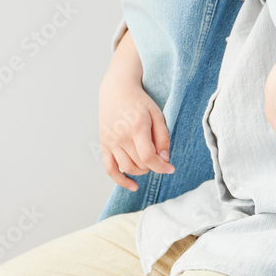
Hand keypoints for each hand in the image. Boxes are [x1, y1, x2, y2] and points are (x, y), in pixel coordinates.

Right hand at [99, 77, 174, 191]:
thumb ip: (162, 137)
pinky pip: (110, 169)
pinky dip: (120, 180)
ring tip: (149, 164)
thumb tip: (164, 159)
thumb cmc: (139, 101)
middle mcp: (121, 136)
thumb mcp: (157, 114)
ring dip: (142, 171)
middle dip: (154, 166)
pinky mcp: (104, 145)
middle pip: (140, 164)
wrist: (116, 90)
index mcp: (137, 127)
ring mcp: (111, 141)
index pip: (148, 157)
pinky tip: (132, 185)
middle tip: (160, 160)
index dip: (162, 167)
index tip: (170, 168)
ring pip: (128, 168)